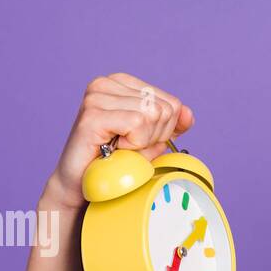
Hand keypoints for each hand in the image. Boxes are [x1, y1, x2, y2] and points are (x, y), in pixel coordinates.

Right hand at [41, 72, 194, 211]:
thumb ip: (171, 125)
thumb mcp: (151, 141)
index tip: (137, 141)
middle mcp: (106, 83)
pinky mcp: (92, 115)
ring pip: (152, 115)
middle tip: (127, 148)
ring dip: (142, 143)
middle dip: (153, 137)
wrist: (82, 187)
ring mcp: (96, 96)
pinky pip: (136, 123)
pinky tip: (114, 149)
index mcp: (122, 83)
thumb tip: (188, 113)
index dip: (163, 131)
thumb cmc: (116, 163)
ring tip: (119, 149)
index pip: (172, 104)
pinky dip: (133, 144)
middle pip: (164, 109)